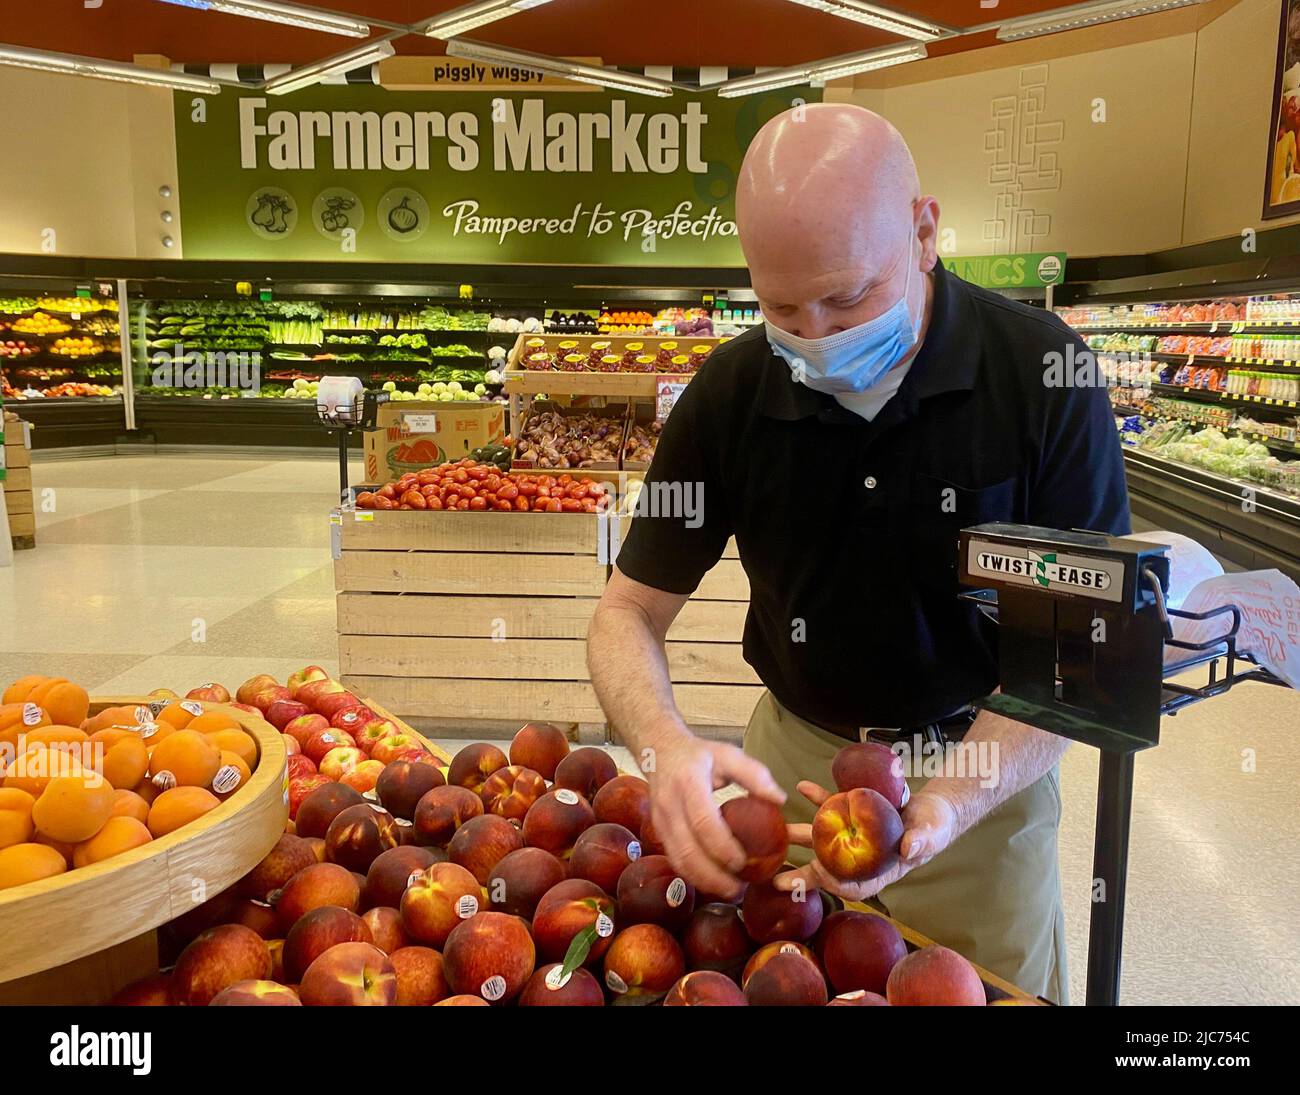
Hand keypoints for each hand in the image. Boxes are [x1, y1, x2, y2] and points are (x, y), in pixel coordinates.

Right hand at [645, 727, 785, 899]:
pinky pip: (675, 859)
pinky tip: (714, 882)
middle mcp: (669, 805)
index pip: (703, 822)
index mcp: (688, 784)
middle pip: (687, 851)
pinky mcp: (658, 831)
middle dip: (713, 876)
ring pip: (678, 861)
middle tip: (739, 889)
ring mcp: (660, 821)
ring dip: (703, 882)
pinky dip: (694, 876)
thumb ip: (754, 775)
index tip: (743, 862)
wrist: (659, 751)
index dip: (722, 847)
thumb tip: (779, 800)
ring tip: (730, 891)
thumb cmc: (699, 755)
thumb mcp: (728, 754)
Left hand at [776, 781, 958, 901]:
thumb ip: (923, 841)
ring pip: (824, 840)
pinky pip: (832, 807)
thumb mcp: (934, 833)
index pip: (857, 887)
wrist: (932, 806)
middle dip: (805, 876)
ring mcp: (855, 835)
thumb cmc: (935, 826)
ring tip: (780, 830)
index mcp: (883, 870)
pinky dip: (817, 798)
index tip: (821, 876)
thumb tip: (909, 848)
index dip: (837, 886)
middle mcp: (863, 856)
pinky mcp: (853, 813)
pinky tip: (802, 787)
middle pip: (831, 870)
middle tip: (778, 881)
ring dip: (801, 835)